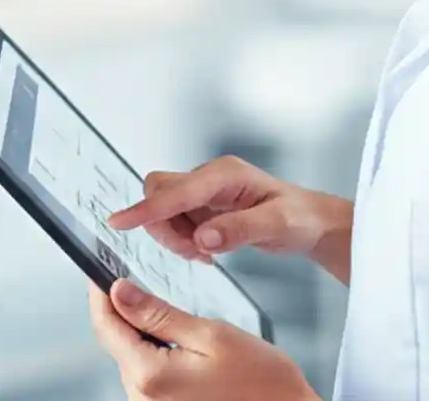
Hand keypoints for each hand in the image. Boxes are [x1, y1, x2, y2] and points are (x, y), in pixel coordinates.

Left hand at [89, 280, 317, 400]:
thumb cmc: (263, 383)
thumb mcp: (211, 334)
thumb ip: (160, 314)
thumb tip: (120, 292)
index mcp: (150, 375)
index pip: (106, 326)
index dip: (99, 294)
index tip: (99, 272)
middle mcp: (143, 399)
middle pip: (116, 343)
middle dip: (123, 312)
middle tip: (133, 280)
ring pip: (131, 358)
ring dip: (142, 334)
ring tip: (170, 317)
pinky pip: (147, 376)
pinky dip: (155, 354)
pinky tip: (178, 344)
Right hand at [108, 155, 346, 263]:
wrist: (310, 222)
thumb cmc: (300, 217)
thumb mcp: (277, 225)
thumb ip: (238, 230)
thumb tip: (202, 237)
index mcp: (224, 175)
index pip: (175, 191)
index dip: (146, 209)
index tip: (117, 222)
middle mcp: (209, 178)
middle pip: (159, 194)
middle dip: (164, 227)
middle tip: (195, 251)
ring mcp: (203, 192)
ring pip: (164, 212)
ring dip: (176, 238)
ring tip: (207, 253)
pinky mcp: (202, 207)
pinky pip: (175, 223)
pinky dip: (184, 241)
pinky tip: (209, 251)